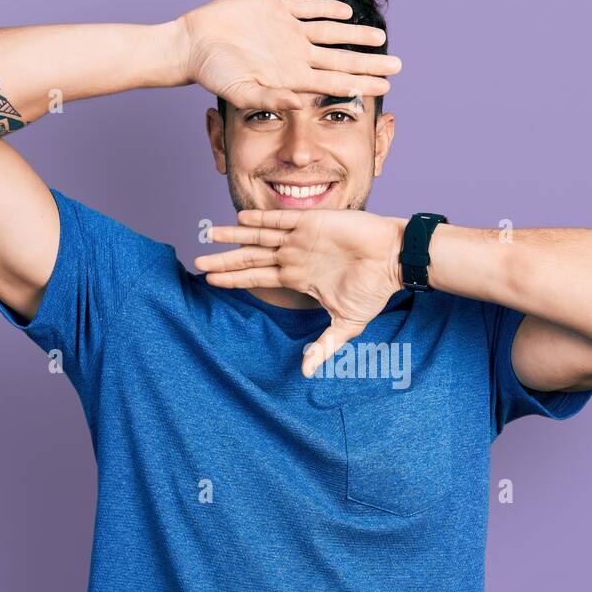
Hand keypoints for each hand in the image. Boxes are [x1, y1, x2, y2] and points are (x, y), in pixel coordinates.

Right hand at [175, 0, 401, 110]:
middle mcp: (295, 56)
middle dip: (370, 63)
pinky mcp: (275, 9)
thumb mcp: (241, 92)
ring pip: (331, 33)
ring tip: (381, 37)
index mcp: (291, 78)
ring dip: (356, 34)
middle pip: (341, 60)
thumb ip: (270, 99)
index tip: (385, 86)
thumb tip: (300, 104)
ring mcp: (287, 32)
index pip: (335, 82)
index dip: (360, 83)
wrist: (192, 45)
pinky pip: (307, 9)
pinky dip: (327, 8)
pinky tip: (346, 11)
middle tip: (399, 66)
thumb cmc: (213, 74)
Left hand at [195, 209, 405, 376]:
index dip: (233, 279)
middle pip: (250, 258)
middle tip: (197, 260)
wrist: (393, 260)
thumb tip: (306, 372)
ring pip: (258, 236)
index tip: (209, 281)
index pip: (257, 278)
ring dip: (233, 235)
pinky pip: (280, 220)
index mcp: (298, 277)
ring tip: (208, 232)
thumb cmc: (373, 289)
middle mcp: (294, 257)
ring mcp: (300, 239)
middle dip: (223, 260)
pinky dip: (259, 219)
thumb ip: (325, 346)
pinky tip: (239, 219)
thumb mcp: (347, 324)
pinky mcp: (312, 223)